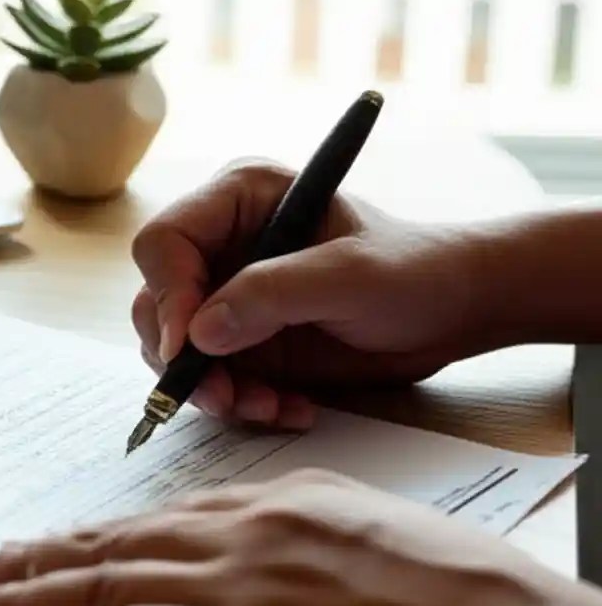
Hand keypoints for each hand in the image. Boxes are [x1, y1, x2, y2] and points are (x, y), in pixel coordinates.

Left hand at [0, 471, 601, 605]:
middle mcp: (238, 534)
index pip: (150, 520)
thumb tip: (241, 559)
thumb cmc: (462, 598)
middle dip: (31, 559)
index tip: (38, 546)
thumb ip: (294, 535)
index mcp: (271, 506)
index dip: (84, 536)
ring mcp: (233, 583)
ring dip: (22, 600)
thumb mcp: (369, 535)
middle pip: (108, 543)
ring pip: (98, 583)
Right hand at [131, 160, 496, 429]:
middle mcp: (219, 244)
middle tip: (223, 396)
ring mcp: (225, 294)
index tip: (188, 349)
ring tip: (268, 406)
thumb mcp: (350, 276)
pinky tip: (287, 407)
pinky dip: (239, 402)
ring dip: (214, 389)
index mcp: (239, 198)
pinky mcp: (238, 339)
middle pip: (157, 302)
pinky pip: (209, 378)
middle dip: (185, 358)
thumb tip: (199, 333)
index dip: (168, 296)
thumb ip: (272, 294)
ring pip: (175, 349)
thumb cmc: (412, 272)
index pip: (164, 243)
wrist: (449, 312)